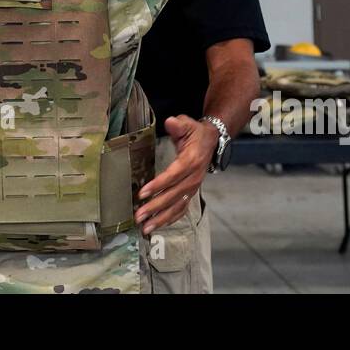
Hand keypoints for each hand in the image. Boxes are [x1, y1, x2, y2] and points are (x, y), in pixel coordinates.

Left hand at [134, 115, 216, 234]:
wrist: (211, 142)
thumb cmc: (195, 133)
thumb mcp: (188, 124)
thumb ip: (178, 124)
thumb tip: (170, 122)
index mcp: (191, 161)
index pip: (173, 175)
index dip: (158, 185)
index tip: (142, 194)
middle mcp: (193, 178)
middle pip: (173, 196)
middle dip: (155, 207)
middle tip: (139, 216)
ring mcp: (193, 188)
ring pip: (177, 207)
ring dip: (161, 218)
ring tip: (145, 228)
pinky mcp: (191, 193)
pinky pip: (181, 210)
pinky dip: (170, 219)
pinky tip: (157, 226)